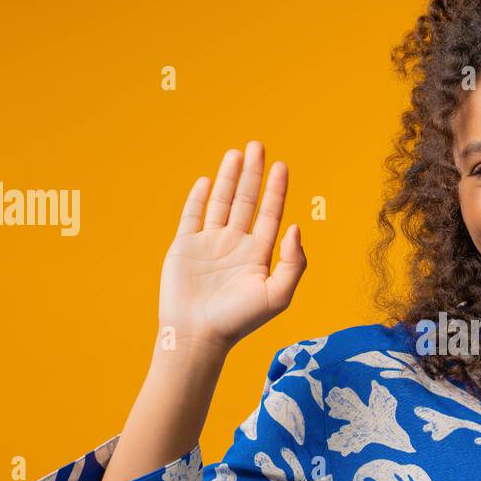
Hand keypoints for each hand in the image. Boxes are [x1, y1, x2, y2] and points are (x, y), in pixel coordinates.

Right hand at [159, 142, 305, 354]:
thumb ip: (293, 262)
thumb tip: (295, 227)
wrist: (199, 334)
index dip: (276, 190)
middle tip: (258, 146)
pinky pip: (192, 216)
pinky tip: (206, 180)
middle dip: (254, 174)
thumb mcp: (278, 295)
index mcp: (258, 254)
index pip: (270, 214)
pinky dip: (198, 197)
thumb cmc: (240, 320)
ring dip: (229, 178)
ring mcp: (209, 244)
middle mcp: (235, 245)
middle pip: (247, 201)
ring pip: (221, 202)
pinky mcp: (185, 247)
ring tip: (237, 153)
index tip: (281, 166)